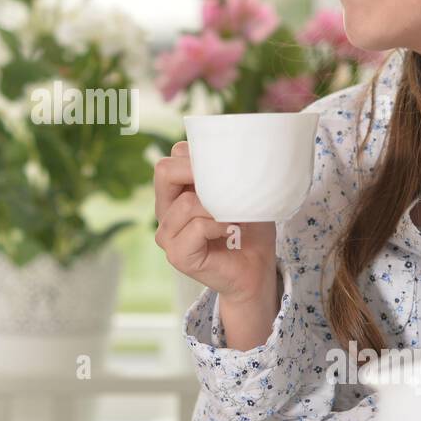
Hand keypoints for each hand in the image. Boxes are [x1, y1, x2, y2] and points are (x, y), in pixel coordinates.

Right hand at [154, 141, 276, 305]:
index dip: (196, 156)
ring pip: (186, 203)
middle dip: (197, 172)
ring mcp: (167, 235)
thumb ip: (225, 173)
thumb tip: (231, 151)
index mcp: (173, 195)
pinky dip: (219, 225)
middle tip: (227, 184)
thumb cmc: (247, 229)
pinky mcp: (177, 255)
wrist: (256, 269)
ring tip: (235, 216)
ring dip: (218, 206)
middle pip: (164, 171)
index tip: (225, 167)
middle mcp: (164, 212)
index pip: (171, 160)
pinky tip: (231, 231)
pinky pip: (197, 227)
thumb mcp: (237, 192)